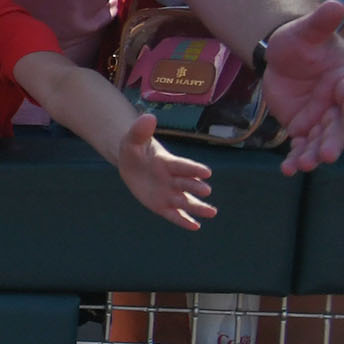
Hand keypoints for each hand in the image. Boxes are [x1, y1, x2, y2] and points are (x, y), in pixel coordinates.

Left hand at [114, 113, 216, 229]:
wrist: (132, 164)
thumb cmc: (135, 150)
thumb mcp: (133, 140)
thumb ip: (140, 131)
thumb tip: (148, 117)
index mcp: (168, 162)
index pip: (182, 166)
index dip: (193, 169)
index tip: (206, 172)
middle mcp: (173, 179)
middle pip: (186, 183)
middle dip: (195, 187)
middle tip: (206, 190)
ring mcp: (170, 193)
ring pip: (185, 201)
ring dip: (197, 207)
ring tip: (211, 213)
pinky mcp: (163, 205)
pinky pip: (174, 214)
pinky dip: (184, 220)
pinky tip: (195, 226)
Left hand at [256, 0, 343, 173]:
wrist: (281, 54)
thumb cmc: (299, 40)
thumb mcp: (306, 30)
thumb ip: (320, 22)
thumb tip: (335, 3)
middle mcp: (337, 103)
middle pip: (340, 126)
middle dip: (334, 141)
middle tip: (326, 156)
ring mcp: (320, 117)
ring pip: (321, 139)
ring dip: (314, 153)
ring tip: (305, 166)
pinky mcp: (302, 126)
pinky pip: (301, 145)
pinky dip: (295, 157)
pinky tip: (287, 169)